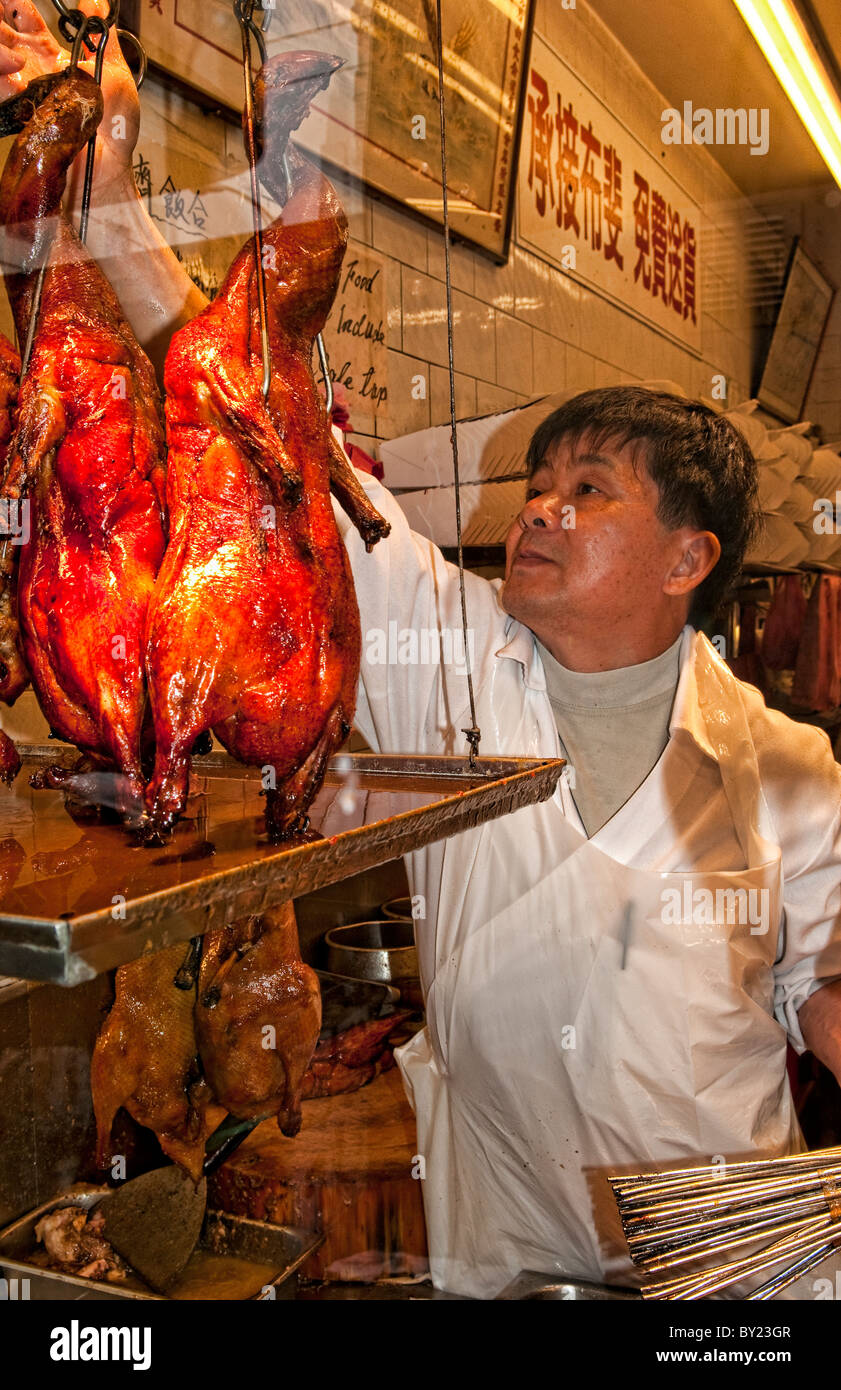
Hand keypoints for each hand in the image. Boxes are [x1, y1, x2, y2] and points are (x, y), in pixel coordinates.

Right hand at [0, 0, 139, 202]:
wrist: (110, 170)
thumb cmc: (116, 130)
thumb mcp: (118, 73)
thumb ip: (104, 36)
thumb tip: (95, 1)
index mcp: (53, 57)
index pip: (24, 18)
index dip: (15, 3)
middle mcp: (32, 71)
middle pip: (2, 33)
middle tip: (3, 5)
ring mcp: (23, 90)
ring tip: (14, 53)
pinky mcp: (18, 112)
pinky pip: (0, 88)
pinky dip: (1, 71)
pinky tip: (12, 65)